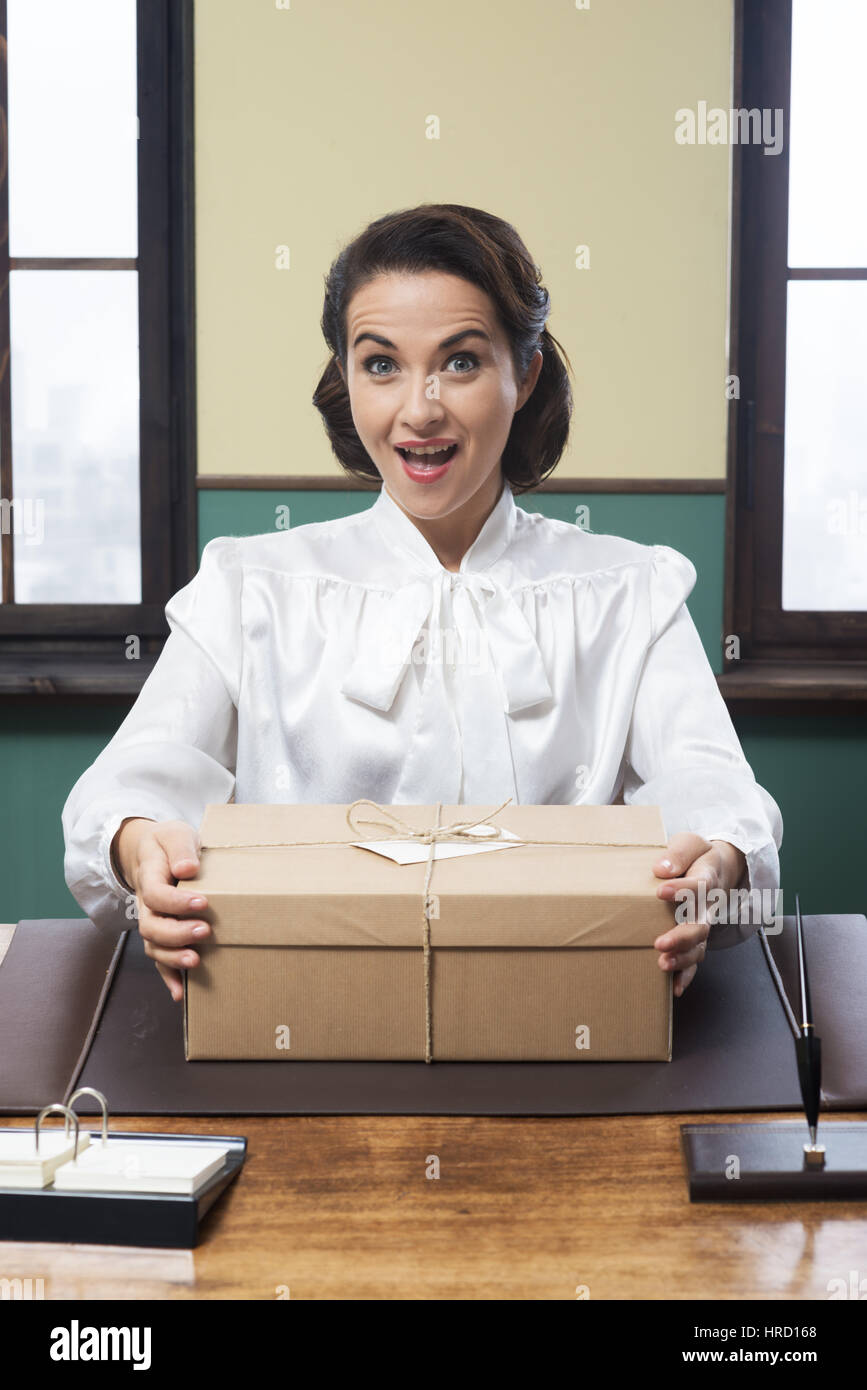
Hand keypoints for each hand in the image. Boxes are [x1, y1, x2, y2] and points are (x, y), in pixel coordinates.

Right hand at [111, 817, 209, 1002]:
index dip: (176, 901)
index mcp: (149, 876)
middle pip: (150, 925)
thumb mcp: (175, 833)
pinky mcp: (161, 933)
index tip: (203, 902)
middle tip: (205, 931)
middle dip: (176, 932)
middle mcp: (146, 903)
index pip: (156, 893)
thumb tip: (188, 869)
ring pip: (153, 945)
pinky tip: (181, 993)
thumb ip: (180, 848)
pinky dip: (168, 977)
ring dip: (172, 957)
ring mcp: (152, 920)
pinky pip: (159, 958)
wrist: (153, 850)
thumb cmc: (169, 843)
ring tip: (196, 961)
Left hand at [651, 833, 746, 997]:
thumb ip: (678, 853)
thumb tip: (661, 869)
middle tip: (660, 943)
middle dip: (682, 937)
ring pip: (699, 946)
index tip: (661, 890)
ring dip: (683, 959)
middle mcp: (709, 906)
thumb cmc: (698, 855)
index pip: (697, 886)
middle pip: (700, 926)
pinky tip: (674, 988)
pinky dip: (687, 975)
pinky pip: (696, 958)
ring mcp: (704, 924)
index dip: (681, 889)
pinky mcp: (697, 937)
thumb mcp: (691, 843)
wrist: (719, 867)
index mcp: (707, 879)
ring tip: (663, 964)